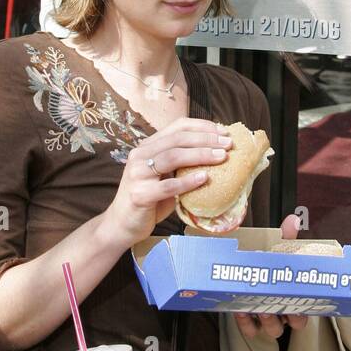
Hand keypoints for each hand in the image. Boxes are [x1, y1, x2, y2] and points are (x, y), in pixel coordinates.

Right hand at [100, 117, 233, 249]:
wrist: (122, 224)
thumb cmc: (150, 199)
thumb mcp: (165, 176)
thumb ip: (181, 164)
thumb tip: (217, 152)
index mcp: (148, 146)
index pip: (177, 126)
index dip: (202, 126)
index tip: (223, 131)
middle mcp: (140, 155)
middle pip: (177, 140)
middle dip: (206, 139)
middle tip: (228, 144)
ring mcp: (137, 174)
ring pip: (172, 157)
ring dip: (201, 155)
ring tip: (222, 157)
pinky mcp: (140, 195)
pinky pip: (168, 186)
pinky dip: (188, 182)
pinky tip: (204, 178)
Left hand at [234, 213, 309, 340]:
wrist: (250, 272)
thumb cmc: (273, 266)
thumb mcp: (282, 252)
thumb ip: (288, 238)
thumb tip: (293, 220)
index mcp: (296, 299)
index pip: (305, 315)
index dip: (302, 313)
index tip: (296, 304)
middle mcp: (284, 313)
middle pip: (292, 324)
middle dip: (285, 315)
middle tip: (276, 304)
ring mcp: (267, 319)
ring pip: (273, 330)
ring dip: (266, 320)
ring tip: (258, 307)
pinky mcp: (250, 323)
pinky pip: (250, 330)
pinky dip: (246, 323)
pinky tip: (240, 310)